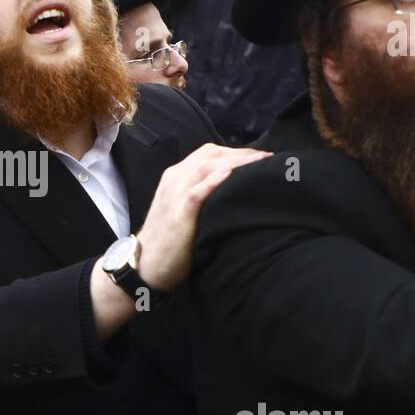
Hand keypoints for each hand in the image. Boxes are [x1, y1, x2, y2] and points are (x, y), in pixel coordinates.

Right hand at [134, 143, 270, 289]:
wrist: (146, 263)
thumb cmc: (169, 239)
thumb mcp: (181, 208)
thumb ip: (200, 194)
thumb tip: (232, 191)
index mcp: (175, 176)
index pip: (208, 153)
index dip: (235, 151)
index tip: (258, 157)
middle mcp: (174, 179)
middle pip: (210, 155)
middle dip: (241, 153)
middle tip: (267, 158)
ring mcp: (174, 194)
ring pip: (206, 167)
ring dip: (236, 162)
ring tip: (260, 163)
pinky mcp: (178, 213)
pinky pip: (197, 192)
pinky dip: (215, 181)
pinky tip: (232, 175)